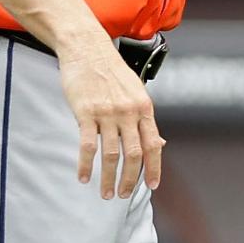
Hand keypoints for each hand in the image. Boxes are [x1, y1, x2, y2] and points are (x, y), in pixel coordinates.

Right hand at [57, 41, 163, 199]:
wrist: (87, 47)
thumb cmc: (110, 69)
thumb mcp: (135, 91)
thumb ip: (145, 118)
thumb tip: (159, 144)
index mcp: (143, 107)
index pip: (153, 145)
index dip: (155, 168)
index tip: (152, 186)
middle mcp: (128, 111)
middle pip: (134, 155)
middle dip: (130, 180)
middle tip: (123, 195)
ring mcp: (107, 112)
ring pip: (111, 154)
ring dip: (109, 178)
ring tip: (106, 193)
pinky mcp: (86, 112)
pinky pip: (87, 145)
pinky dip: (86, 165)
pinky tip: (84, 177)